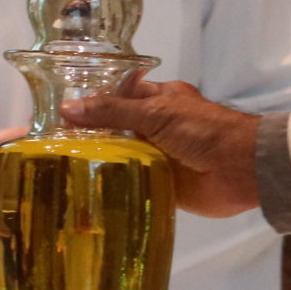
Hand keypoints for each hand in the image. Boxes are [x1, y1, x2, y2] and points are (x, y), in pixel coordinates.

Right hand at [63, 79, 259, 217]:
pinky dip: (115, 186)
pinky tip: (86, 192)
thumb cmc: (202, 130)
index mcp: (157, 100)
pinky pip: (133, 182)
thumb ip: (112, 112)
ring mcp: (158, 155)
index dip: (89, 104)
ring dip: (100, 163)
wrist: (241, 169)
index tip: (54, 116)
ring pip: (122, 156)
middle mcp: (155, 126)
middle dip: (89, 136)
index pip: (116, 97)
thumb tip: (66, 109)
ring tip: (59, 170)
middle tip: (49, 147)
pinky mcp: (162, 183)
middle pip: (116, 129)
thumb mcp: (155, 113)